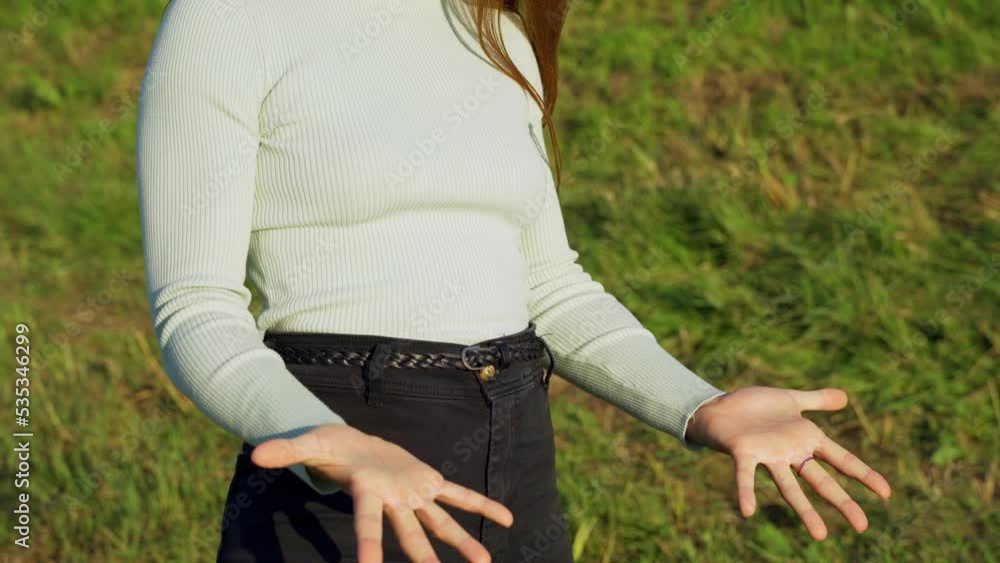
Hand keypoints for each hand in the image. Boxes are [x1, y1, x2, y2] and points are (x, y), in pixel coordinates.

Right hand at [252, 424, 511, 561]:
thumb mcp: (308, 443)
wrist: (351, 446)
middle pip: (409, 535)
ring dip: (462, 541)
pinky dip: (481, 505)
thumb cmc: (327, 447)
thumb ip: (286, 450)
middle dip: (424, 559)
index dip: (370, 547)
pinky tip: (507, 518)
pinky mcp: (427, 482)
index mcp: (366, 493)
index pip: (367, 525)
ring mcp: (413, 494)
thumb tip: (257, 453)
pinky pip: (458, 495)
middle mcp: (393, 501)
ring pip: (440, 522)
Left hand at [685, 386, 891, 539]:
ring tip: (821, 536)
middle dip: (842, 502)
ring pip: (790, 488)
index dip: (863, 474)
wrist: (718, 405)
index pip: (841, 459)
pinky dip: (746, 492)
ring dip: (805, 511)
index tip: (886, 493)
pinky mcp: (743, 453)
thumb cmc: (753, 406)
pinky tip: (747, 511)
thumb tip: (845, 397)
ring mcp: (768, 456)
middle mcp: (790, 453)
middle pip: (821, 481)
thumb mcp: (790, 399)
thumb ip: (816, 401)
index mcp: (805, 439)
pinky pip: (745, 475)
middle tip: (863, 526)